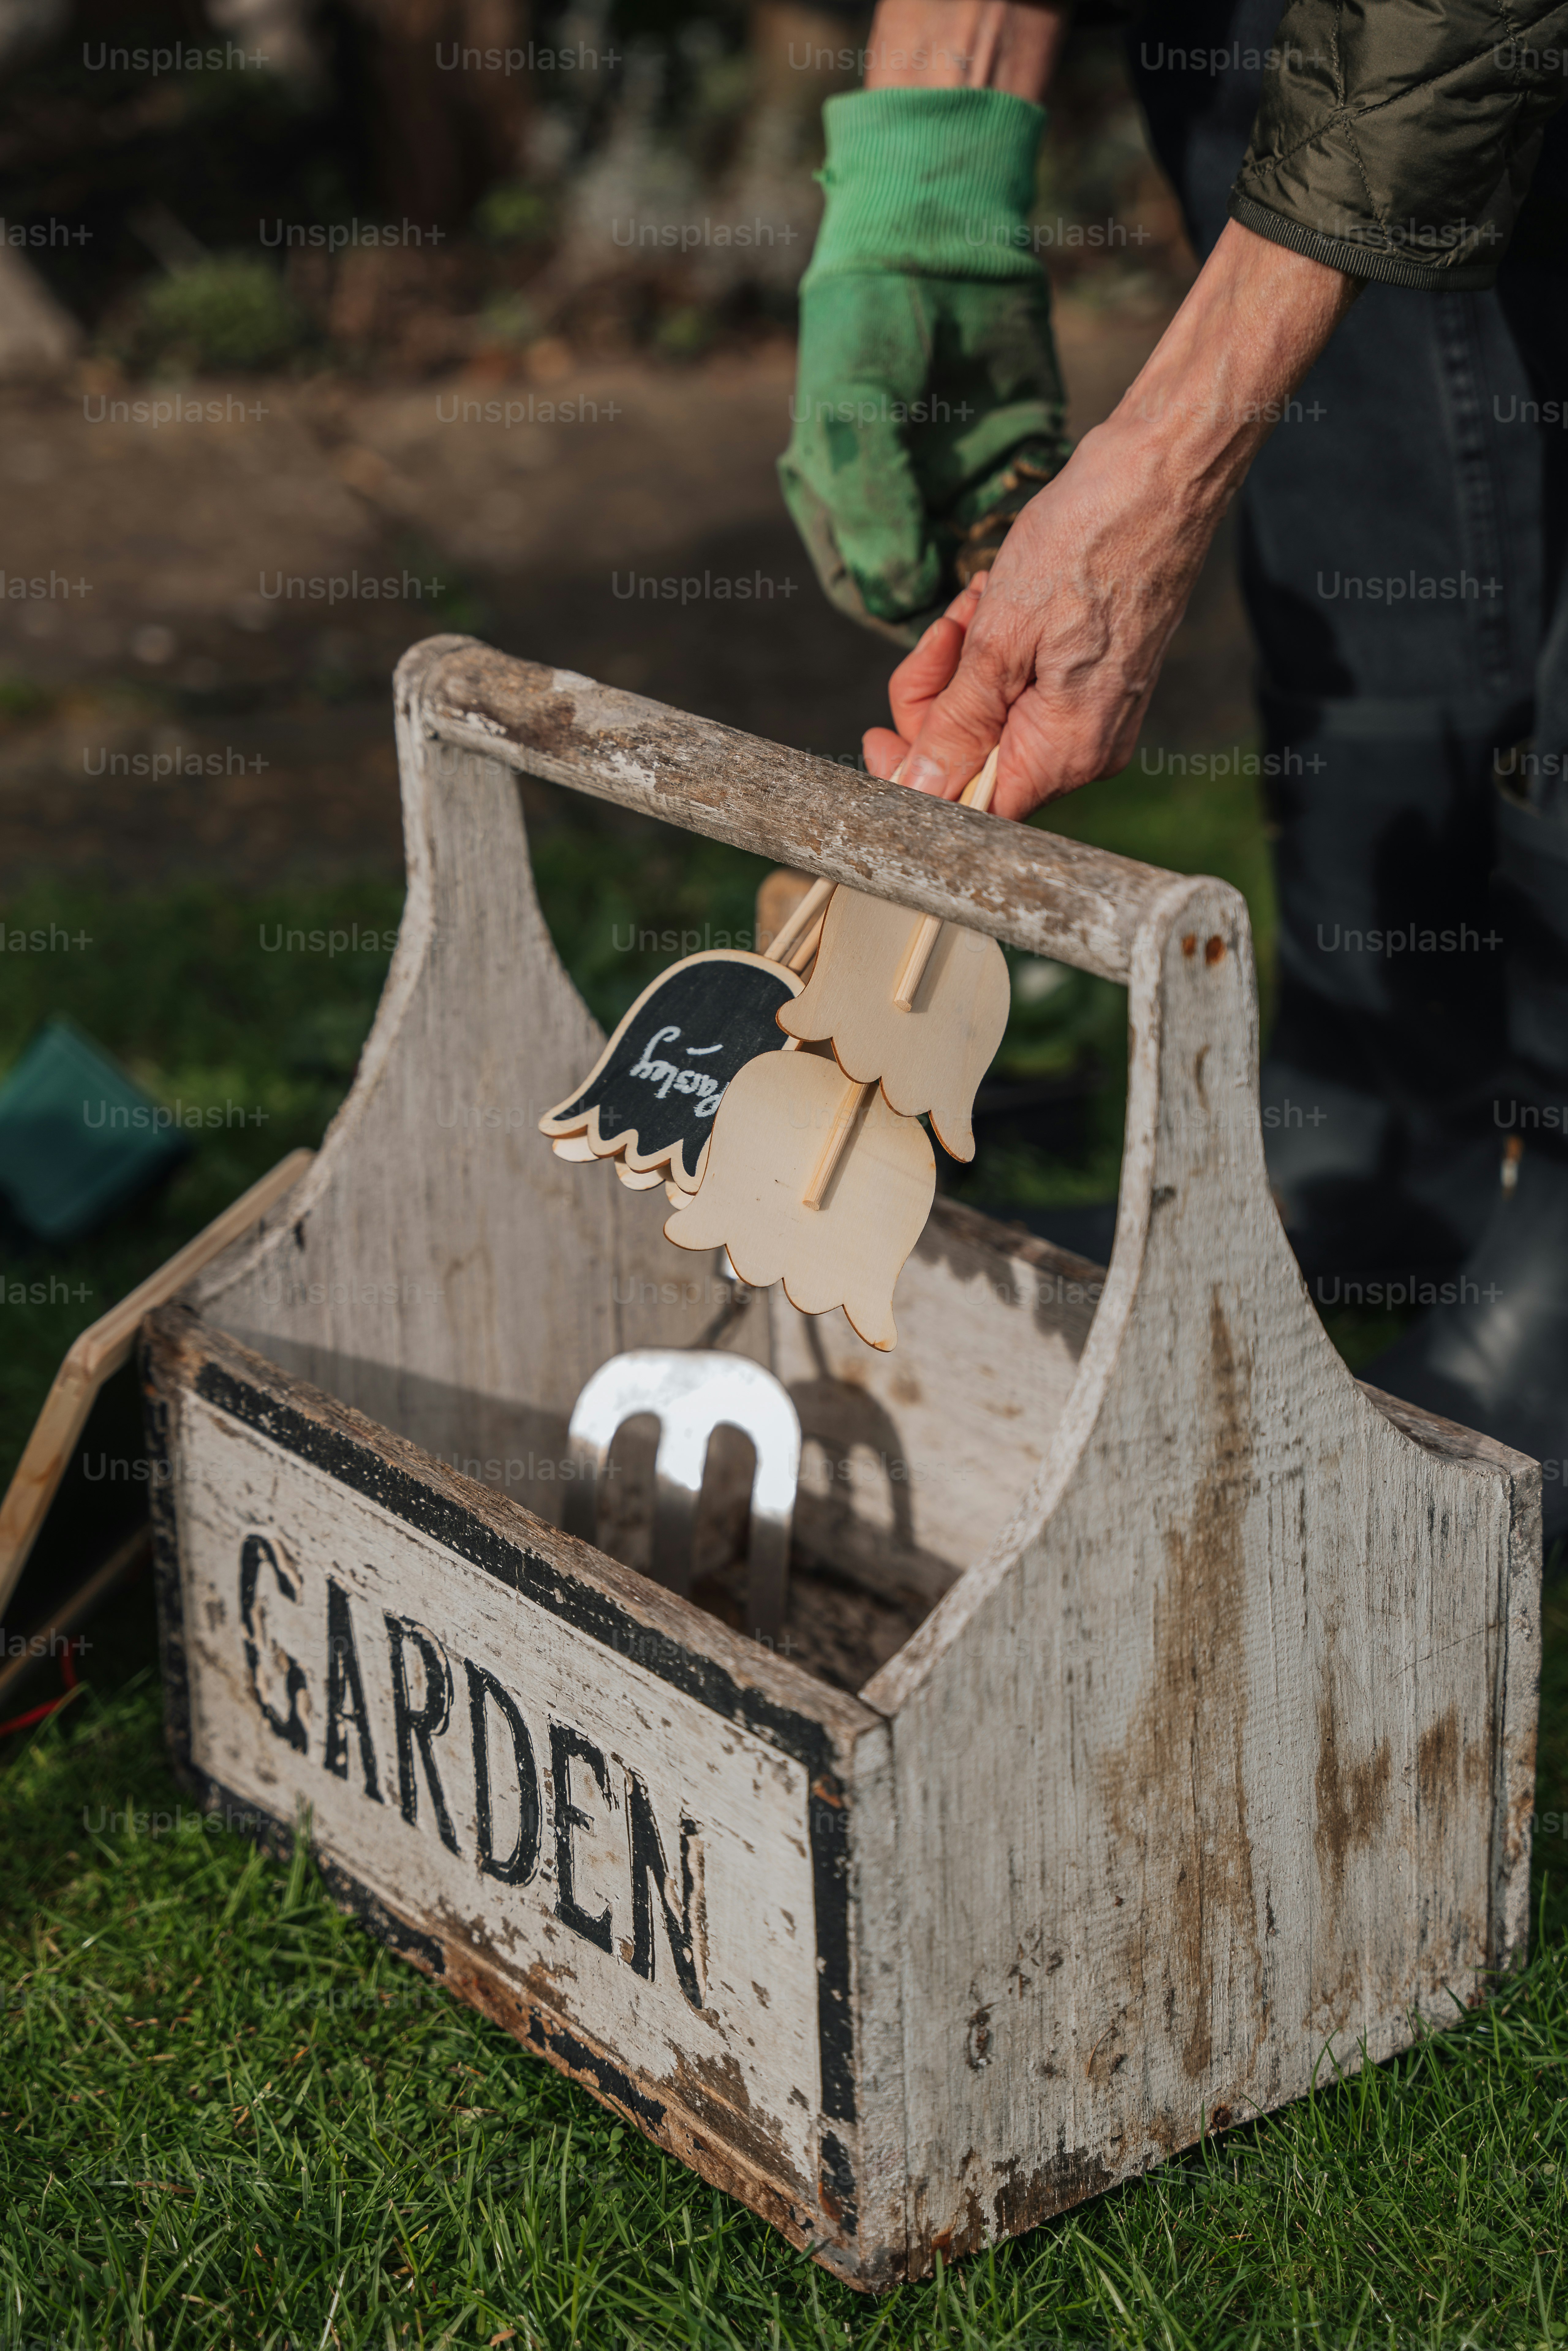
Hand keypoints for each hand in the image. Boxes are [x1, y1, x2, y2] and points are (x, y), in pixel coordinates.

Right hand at [779, 8, 1072, 643]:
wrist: (937, 228)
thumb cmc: (870, 318)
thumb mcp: (855, 413)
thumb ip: (874, 505)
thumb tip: (901, 594)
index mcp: (845, 499)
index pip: (872, 587)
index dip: (905, 620)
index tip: (948, 643)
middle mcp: (902, 499)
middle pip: (934, 586)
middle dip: (968, 611)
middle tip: (1006, 616)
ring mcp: (958, 477)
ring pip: (985, 561)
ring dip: (1011, 580)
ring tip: (1036, 579)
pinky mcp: (1012, 450)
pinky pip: (1029, 513)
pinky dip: (1043, 532)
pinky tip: (1059, 534)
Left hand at [861, 417, 1216, 818]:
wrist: (1159, 480)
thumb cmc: (1084, 547)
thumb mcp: (999, 639)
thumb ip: (956, 724)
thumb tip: (918, 790)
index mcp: (1066, 751)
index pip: (972, 807)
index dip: (916, 779)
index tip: (876, 734)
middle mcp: (1085, 748)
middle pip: (975, 761)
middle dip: (937, 699)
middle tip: (942, 630)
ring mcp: (1092, 717)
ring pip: (991, 719)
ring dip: (964, 662)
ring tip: (978, 600)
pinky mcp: (1090, 684)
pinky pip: (1019, 691)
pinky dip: (995, 651)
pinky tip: (997, 599)